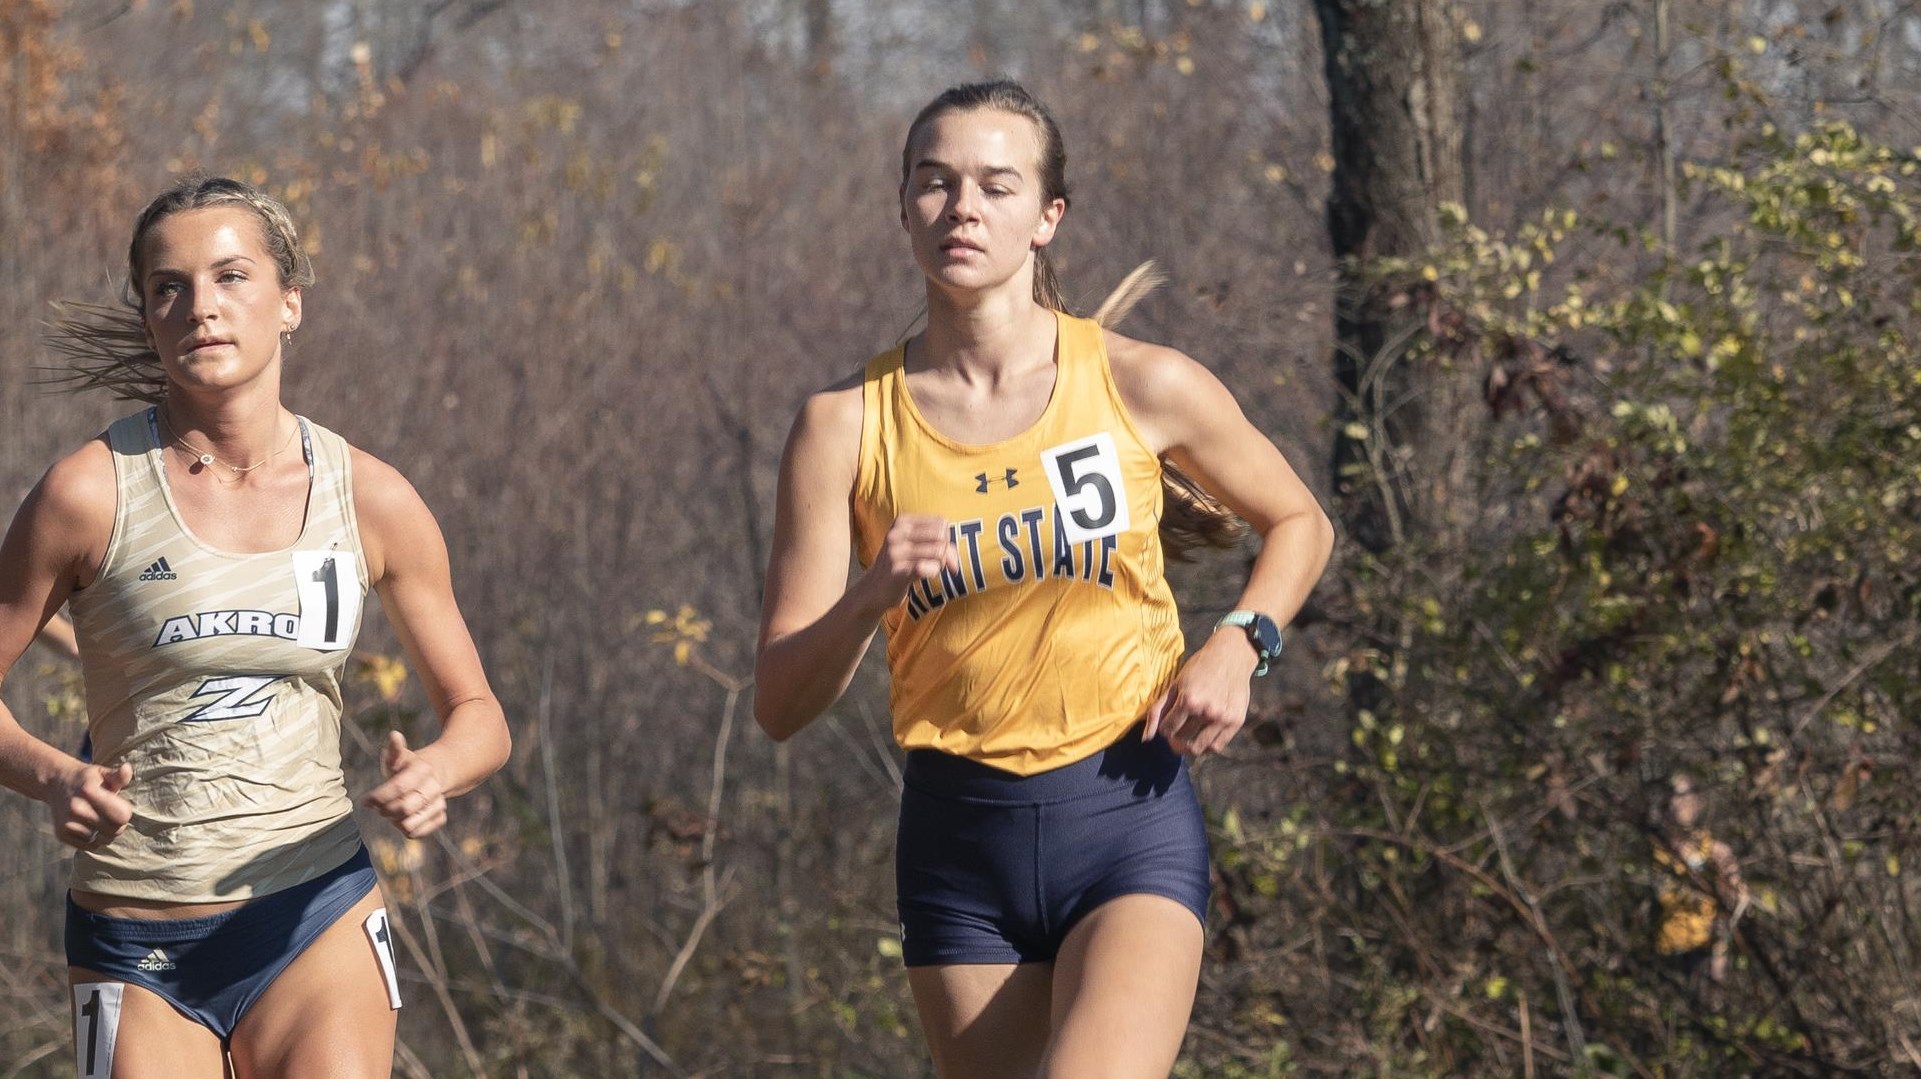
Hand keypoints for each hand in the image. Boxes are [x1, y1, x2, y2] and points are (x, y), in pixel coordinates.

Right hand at [50, 762, 133, 849]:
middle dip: (119, 824)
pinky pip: (89, 846)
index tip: (121, 806)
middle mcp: (76, 808)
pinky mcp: (61, 834)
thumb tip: (127, 769)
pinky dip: (94, 840)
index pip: (122, 816)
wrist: (56, 783)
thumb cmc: (87, 779)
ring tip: (101, 820)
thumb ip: (119, 776)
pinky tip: (91, 827)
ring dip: (106, 833)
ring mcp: (67, 823)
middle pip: (114, 830)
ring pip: (101, 840)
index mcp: (89, 791)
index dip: (126, 813)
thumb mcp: (103, 773)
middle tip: (113, 815)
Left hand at [363, 731, 448, 838]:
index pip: (399, 787)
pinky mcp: (440, 818)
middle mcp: (434, 787)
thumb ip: (395, 749)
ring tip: (391, 813)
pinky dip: (405, 829)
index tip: (365, 802)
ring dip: (394, 821)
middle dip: (385, 810)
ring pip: (409, 824)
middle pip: (404, 808)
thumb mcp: (399, 757)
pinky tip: (402, 819)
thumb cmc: (408, 767)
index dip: (379, 796)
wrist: (436, 774)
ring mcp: (439, 803)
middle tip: (379, 808)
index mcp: (423, 769)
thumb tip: (394, 735)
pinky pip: (417, 833)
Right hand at [852, 514, 957, 613]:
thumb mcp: (917, 548)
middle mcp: (897, 533)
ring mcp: (895, 552)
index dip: (946, 538)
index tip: (938, 551)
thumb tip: (954, 563)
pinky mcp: (897, 571)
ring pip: (938, 552)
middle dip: (945, 550)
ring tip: (929, 568)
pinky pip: (928, 567)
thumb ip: (942, 547)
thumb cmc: (901, 565)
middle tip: (936, 561)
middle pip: (941, 536)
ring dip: (939, 563)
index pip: (941, 522)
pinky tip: (925, 575)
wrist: (873, 589)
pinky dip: (933, 572)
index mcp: (902, 522)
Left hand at [1143, 630, 1258, 756]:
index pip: (1167, 729)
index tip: (1167, 723)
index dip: (1164, 729)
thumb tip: (1146, 739)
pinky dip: (1207, 746)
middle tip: (1177, 729)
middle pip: (1182, 738)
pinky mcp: (1236, 721)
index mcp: (1189, 700)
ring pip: (1199, 748)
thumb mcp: (1175, 685)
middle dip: (1175, 736)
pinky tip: (1202, 737)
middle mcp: (1207, 711)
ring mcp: (1223, 718)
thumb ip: (1157, 711)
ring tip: (1187, 737)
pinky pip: (1217, 746)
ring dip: (1189, 746)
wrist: (1231, 656)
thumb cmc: (1198, 668)